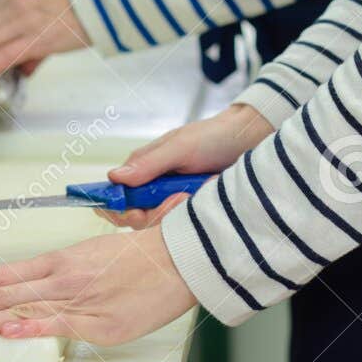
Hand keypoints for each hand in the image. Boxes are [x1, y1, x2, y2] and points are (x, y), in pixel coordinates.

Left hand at [0, 225, 195, 346]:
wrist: (181, 256)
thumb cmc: (143, 255)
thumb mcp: (97, 254)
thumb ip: (69, 271)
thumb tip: (47, 283)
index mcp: (61, 259)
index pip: (4, 273)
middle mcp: (63, 277)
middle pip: (3, 291)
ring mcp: (80, 300)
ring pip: (21, 309)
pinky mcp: (100, 323)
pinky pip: (58, 325)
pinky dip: (31, 328)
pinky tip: (7, 333)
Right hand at [98, 104, 274, 229]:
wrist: (248, 140)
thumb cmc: (212, 136)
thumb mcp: (180, 146)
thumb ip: (148, 163)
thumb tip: (114, 177)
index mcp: (143, 169)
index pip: (117, 196)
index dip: (119, 210)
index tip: (135, 213)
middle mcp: (153, 187)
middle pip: (136, 218)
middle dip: (154, 215)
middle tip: (177, 199)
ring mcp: (171, 201)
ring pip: (159, 225)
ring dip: (175, 213)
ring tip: (193, 194)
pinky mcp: (190, 212)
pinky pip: (180, 225)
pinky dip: (189, 216)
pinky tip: (201, 201)